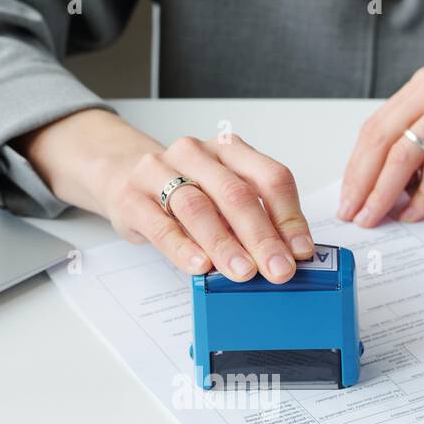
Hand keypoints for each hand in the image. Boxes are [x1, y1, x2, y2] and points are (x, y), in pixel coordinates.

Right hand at [15, 108, 314, 282]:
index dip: (290, 217)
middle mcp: (197, 155)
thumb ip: (253, 219)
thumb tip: (288, 257)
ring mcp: (161, 172)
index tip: (302, 252)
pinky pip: (159, 223)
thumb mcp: (221, 197)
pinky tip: (198, 265)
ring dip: (224, 244)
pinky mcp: (132, 197)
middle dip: (262, 236)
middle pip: (236, 194)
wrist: (122, 176)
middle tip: (278, 270)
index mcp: (230, 150)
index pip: (270, 178)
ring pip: (198, 207)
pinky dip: (181, 247)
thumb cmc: (182, 191)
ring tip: (242, 272)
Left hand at [339, 66, 423, 227]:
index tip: (346, 198)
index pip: (375, 128)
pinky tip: (414, 215)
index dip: (356, 167)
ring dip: (383, 194)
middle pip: (381, 139)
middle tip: (351, 214)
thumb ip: (412, 157)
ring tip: (374, 220)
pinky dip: (422, 198)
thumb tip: (371, 191)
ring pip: (403, 155)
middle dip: (361, 183)